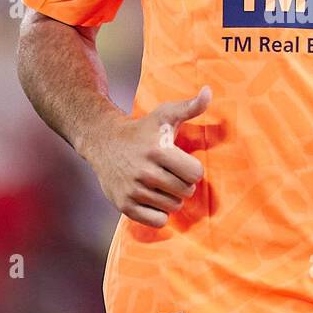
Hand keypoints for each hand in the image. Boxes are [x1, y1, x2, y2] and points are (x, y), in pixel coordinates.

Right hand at [85, 87, 211, 225]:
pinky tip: (152, 198)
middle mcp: (144, 172)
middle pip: (185, 191)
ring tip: (160, 183)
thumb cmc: (141, 129)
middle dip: (182, 184)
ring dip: (171, 197)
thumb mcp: (165, 114)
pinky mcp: (124, 205)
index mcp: (158, 150)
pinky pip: (158, 221)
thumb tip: (209, 91)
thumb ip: (190, 106)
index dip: (192, 168)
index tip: (180, 161)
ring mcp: (133, 190)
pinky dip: (159, 213)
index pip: (195, 173)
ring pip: (173, 206)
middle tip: (170, 173)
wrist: (103, 142)